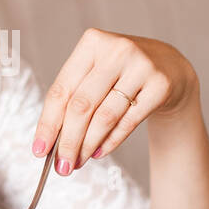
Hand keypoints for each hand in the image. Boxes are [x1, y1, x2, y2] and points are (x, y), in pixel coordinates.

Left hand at [31, 27, 195, 174]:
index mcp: (92, 42)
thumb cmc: (121, 73)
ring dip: (87, 146)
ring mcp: (141, 66)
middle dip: (68, 141)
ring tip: (77, 162)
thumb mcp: (97, 72)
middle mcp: (117, 50)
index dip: (47, 123)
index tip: (38, 150)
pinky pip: (128, 122)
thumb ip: (74, 99)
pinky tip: (98, 153)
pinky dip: (109, 142)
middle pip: (81, 106)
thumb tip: (51, 141)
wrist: (170, 67)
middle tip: (61, 166)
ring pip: (105, 117)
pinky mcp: (160, 85)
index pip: (61, 89)